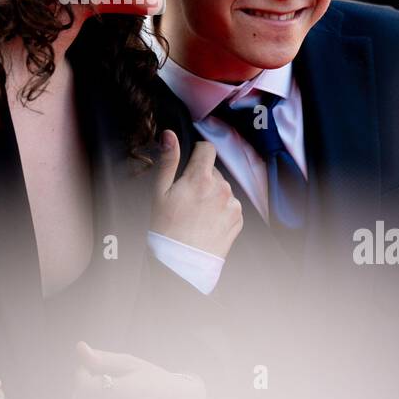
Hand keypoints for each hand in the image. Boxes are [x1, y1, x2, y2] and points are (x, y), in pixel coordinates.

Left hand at [72, 341, 204, 398]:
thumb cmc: (157, 383)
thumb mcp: (131, 364)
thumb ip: (102, 358)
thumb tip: (80, 347)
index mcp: (112, 393)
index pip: (80, 381)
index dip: (86, 369)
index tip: (103, 366)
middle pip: (80, 396)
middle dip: (89, 384)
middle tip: (112, 378)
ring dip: (92, 398)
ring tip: (114, 392)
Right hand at [150, 131, 242, 258]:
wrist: (181, 263)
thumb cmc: (166, 228)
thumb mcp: (160, 193)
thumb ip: (168, 160)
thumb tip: (170, 135)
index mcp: (201, 178)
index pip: (207, 149)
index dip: (197, 153)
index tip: (190, 164)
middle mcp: (222, 189)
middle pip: (213, 171)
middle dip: (202, 179)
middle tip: (187, 199)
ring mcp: (232, 205)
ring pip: (222, 188)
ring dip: (212, 195)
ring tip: (196, 214)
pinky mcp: (239, 219)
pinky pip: (230, 205)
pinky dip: (221, 209)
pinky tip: (207, 222)